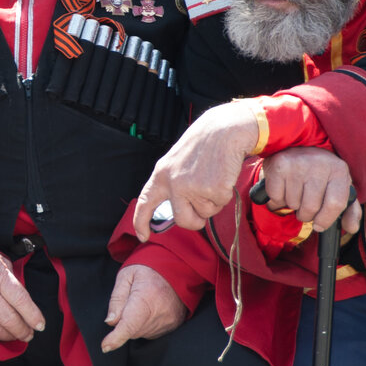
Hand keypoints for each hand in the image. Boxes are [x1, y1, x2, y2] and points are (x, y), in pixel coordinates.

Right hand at [0, 253, 44, 341]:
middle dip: (23, 330)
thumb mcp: (6, 267)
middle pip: (9, 319)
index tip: (40, 325)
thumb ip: (17, 286)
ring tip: (17, 335)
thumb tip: (29, 308)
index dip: (33, 315)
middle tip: (29, 334)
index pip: (20, 300)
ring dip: (10, 336)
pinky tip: (0, 333)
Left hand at [100, 265, 186, 352]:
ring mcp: (169, 322)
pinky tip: (150, 309)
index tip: (105, 346)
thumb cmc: (148, 269)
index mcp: (145, 298)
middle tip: (129, 301)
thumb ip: (117, 298)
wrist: (177, 268)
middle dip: (124, 322)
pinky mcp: (174, 326)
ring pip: (141, 333)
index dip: (116, 338)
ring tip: (143, 302)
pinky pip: (152, 333)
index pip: (129, 324)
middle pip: (132, 330)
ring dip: (135, 323)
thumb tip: (110, 322)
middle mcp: (159, 313)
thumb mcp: (126, 275)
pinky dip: (146, 325)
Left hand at [133, 101, 260, 240]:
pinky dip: (224, 194)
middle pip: (183, 220)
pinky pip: (220, 204)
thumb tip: (179, 211)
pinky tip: (222, 175)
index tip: (142, 236)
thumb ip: (173, 183)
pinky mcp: (213, 189)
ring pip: (205, 213)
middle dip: (196, 220)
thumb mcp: (177, 162)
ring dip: (212, 201)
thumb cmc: (203, 145)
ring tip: (212, 177)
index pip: (146, 202)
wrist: (223, 129)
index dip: (141, 221)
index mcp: (161, 174)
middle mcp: (174, 183)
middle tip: (203, 204)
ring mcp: (193, 187)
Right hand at [258, 146, 362, 233]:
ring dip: (292, 205)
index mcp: (339, 170)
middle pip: (311, 207)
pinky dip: (278, 199)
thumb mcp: (340, 186)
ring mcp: (298, 163)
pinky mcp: (280, 164)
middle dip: (306, 215)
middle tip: (304, 208)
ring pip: (293, 203)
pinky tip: (283, 189)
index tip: (319, 225)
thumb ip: (350, 210)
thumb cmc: (321, 172)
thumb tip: (351, 228)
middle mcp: (319, 164)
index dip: (326, 220)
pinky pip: (277, 197)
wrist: (297, 145)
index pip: (335, 203)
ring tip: (294, 194)